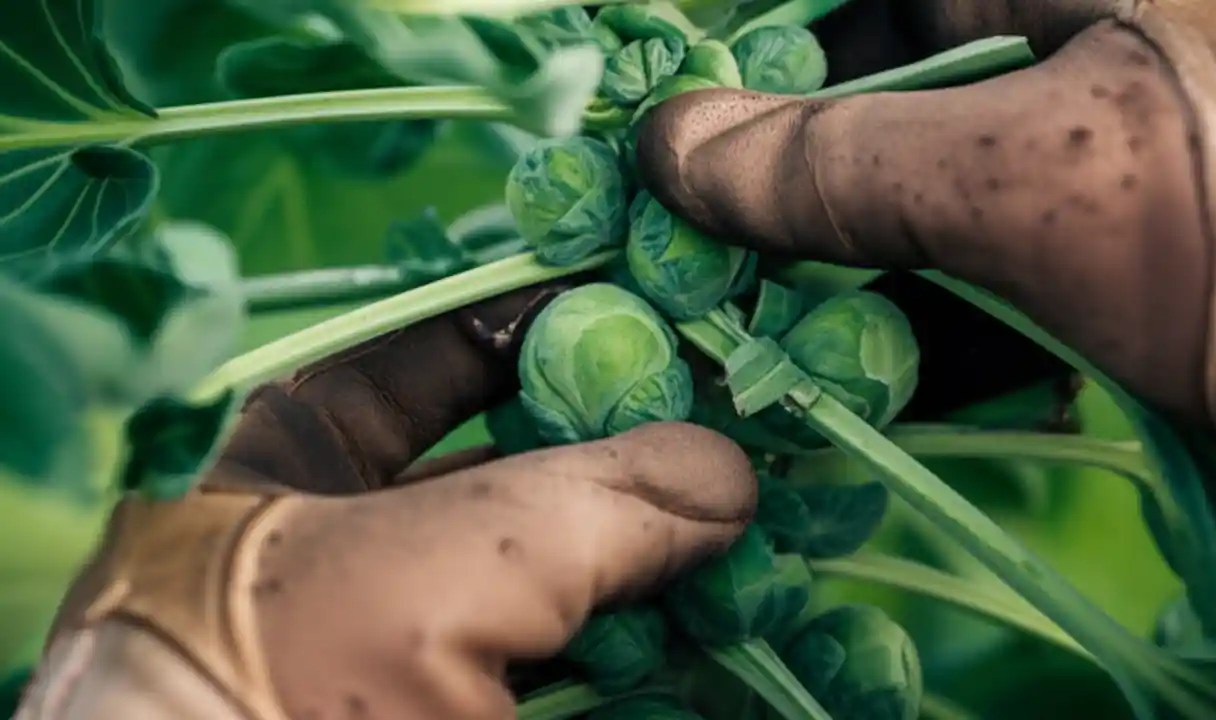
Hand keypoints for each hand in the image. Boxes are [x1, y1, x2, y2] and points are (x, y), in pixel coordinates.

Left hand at [19, 288, 755, 719]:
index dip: (550, 320)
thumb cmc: (264, 696)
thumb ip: (595, 501)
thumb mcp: (430, 571)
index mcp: (292, 468)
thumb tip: (727, 468)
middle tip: (740, 422)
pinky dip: (662, 652)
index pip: (439, 353)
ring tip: (766, 519)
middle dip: (633, 447)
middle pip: (526, 468)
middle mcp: (360, 552)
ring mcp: (421, 651)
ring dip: (666, 557)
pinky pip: (589, 675)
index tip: (663, 305)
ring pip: (568, 580)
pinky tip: (733, 622)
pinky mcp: (467, 717)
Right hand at [638, 0, 1215, 469]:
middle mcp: (1096, 41)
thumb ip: (851, 162)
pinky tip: (862, 373)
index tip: (666, 121)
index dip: (759, 48)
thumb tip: (678, 147)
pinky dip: (918, 329)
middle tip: (687, 248)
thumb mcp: (1059, 177)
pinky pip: (985, 276)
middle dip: (784, 171)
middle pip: (888, 90)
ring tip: (747, 326)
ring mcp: (1114, 155)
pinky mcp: (1130, 262)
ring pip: (926, 192)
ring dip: (838, 265)